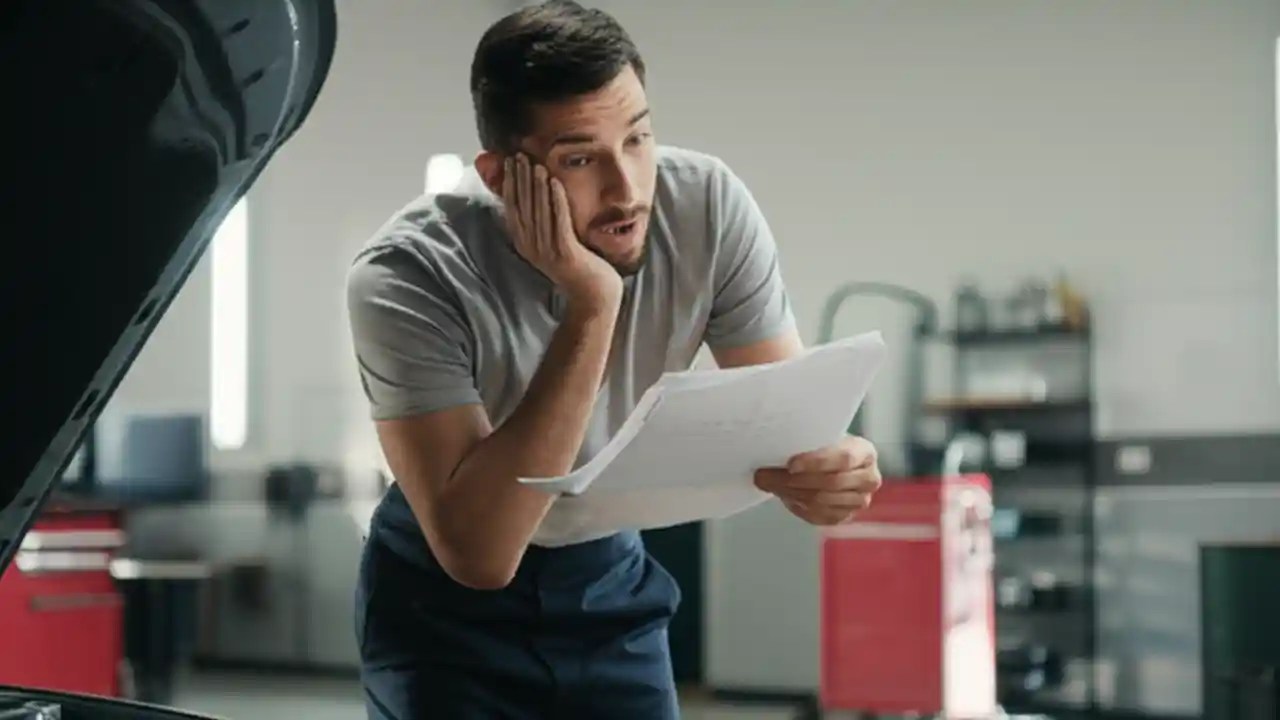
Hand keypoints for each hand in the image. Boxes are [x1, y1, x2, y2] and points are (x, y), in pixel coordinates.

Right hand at [502, 154, 622, 307]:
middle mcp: (533, 248)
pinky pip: (559, 221)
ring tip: (535, 164)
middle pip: (523, 207)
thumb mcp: (554, 243)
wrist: (594, 295)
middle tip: (519, 156)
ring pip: (539, 212)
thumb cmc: (577, 265)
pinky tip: (555, 182)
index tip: (510, 162)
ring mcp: (549, 251)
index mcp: (526, 244)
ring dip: (537, 186)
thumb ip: (543, 223)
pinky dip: (556, 200)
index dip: (510, 184)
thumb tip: (534, 199)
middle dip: (520, 180)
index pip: (512, 208)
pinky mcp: (566, 253)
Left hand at [753, 436, 881, 525]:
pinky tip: (785, 496)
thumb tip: (772, 452)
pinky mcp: (846, 517)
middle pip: (831, 483)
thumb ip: (805, 442)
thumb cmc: (821, 446)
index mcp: (865, 452)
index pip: (843, 458)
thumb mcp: (819, 437)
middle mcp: (869, 478)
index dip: (816, 462)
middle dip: (795, 480)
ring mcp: (860, 501)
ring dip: (791, 493)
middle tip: (765, 475)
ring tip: (769, 483)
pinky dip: (799, 507)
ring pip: (822, 501)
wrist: (829, 463)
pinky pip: (820, 516)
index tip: (790, 464)